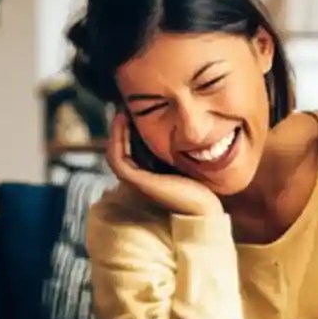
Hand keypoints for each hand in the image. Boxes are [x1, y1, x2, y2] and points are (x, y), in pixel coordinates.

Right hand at [106, 113, 221, 216]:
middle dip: (119, 130)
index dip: (125, 134)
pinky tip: (124, 122)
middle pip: (117, 152)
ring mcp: (135, 183)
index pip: (126, 154)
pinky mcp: (137, 182)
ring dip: (116, 132)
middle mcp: (136, 182)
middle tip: (124, 110)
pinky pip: (118, 158)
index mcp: (145, 179)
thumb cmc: (199, 187)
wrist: (203, 208)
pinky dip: (117, 139)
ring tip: (122, 114)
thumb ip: (173, 152)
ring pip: (114, 154)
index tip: (132, 114)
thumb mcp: (182, 164)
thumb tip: (176, 131)